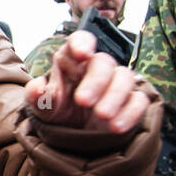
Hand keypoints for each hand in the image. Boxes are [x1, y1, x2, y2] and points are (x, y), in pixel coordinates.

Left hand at [25, 31, 148, 133]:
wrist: (72, 135)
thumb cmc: (57, 111)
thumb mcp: (42, 107)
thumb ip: (37, 97)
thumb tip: (37, 87)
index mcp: (72, 61)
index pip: (80, 40)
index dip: (82, 43)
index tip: (82, 53)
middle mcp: (95, 68)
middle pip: (104, 62)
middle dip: (96, 81)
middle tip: (83, 102)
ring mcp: (115, 83)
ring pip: (125, 77)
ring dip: (115, 96)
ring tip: (102, 116)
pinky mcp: (130, 101)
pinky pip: (138, 100)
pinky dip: (130, 113)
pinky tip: (115, 128)